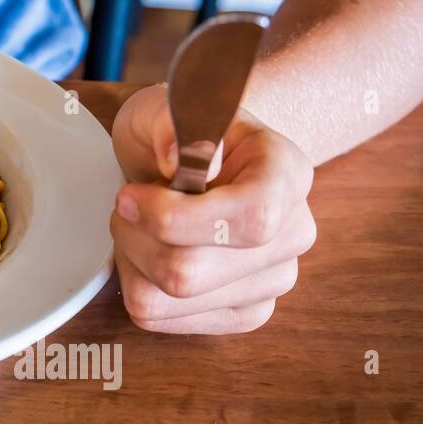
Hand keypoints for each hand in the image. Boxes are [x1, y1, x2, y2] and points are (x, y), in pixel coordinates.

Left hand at [108, 84, 316, 333]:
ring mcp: (273, 281)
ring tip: (139, 226)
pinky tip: (148, 254)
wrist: (192, 161)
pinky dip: (135, 284)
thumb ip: (169, 122)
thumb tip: (176, 157)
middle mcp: (294, 234)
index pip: (250, 218)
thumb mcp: (164, 106)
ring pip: (169, 298)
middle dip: (135, 236)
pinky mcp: (242, 314)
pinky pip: (158, 317)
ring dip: (131, 260)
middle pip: (192, 271)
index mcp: (288, 173)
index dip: (174, 217)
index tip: (130, 195)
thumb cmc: (181, 133)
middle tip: (127, 204)